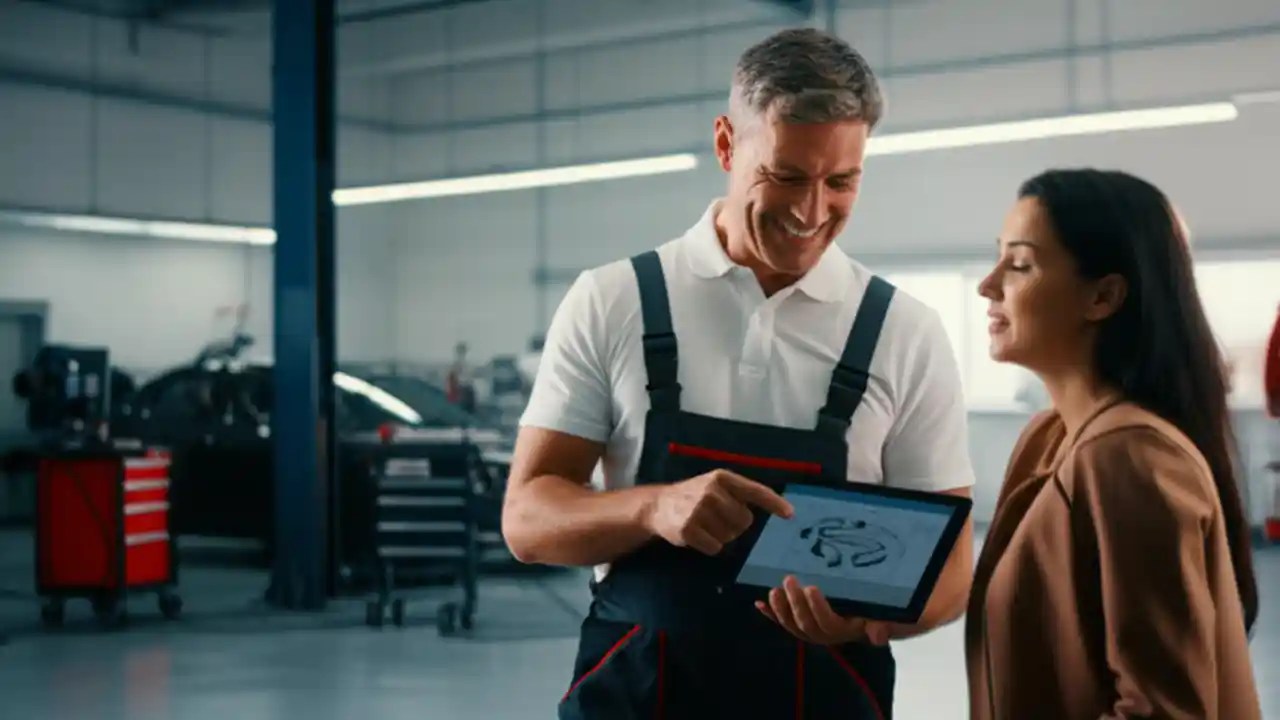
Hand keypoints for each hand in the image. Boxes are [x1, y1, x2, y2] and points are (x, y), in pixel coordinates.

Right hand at [643, 469, 793, 554]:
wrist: (658, 505)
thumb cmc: (693, 495)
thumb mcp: (716, 485)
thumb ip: (740, 494)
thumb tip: (777, 509)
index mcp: (722, 478)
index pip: (754, 490)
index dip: (774, 503)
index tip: (790, 514)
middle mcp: (711, 491)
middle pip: (745, 521)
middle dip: (736, 525)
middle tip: (718, 519)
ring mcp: (698, 510)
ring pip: (730, 536)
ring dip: (721, 536)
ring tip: (704, 525)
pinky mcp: (688, 529)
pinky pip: (715, 547)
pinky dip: (709, 546)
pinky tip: (697, 535)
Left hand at [756, 575, 893, 645]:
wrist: (893, 613)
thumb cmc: (892, 610)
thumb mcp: (896, 617)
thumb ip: (888, 625)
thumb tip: (878, 635)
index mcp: (848, 630)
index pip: (828, 624)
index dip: (817, 608)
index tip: (812, 587)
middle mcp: (830, 634)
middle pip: (807, 625)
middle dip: (795, 604)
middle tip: (789, 579)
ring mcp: (816, 628)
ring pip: (794, 626)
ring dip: (780, 610)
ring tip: (773, 591)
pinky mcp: (807, 621)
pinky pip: (787, 621)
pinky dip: (772, 614)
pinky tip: (759, 604)